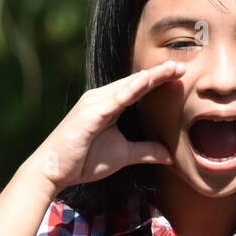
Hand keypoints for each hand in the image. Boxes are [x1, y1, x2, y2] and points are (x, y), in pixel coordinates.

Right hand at [30, 60, 183, 196]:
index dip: (158, 80)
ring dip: (149, 77)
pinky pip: (114, 100)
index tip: (181, 73)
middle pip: (135, 83)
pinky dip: (130, 90)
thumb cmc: (83, 160)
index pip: (138, 89)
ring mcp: (93, 104)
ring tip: (171, 69)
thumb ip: (146, 152)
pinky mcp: (89, 115)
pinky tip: (146, 82)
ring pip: (127, 86)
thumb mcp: (123, 156)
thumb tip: (170, 156)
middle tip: (183, 66)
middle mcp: (100, 98)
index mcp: (107, 105)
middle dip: (159, 74)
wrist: (53, 170)